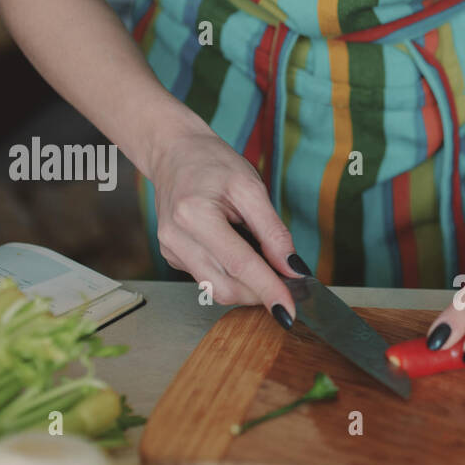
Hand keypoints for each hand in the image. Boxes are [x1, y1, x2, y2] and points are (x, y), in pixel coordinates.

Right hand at [151, 129, 302, 321]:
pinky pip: (208, 279)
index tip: (289, 310)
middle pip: (226, 287)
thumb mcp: (251, 187)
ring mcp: (171, 250)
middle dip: (260, 293)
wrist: (174, 153)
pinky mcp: (173, 256)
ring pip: (217, 289)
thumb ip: (273, 231)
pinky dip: (232, 276)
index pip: (240, 265)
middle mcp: (177, 238)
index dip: (268, 291)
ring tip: (264, 263)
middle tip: (287, 281)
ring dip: (248, 287)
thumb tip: (293, 268)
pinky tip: (239, 253)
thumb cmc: (213, 164)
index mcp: (195, 215)